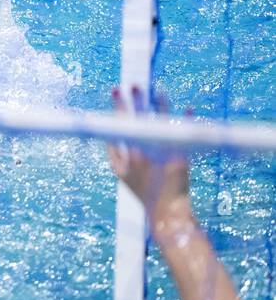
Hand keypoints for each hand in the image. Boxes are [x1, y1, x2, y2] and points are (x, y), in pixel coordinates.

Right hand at [106, 86, 190, 221]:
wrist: (165, 215)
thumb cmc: (144, 193)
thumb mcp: (123, 175)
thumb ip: (116, 155)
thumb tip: (111, 134)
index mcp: (121, 161)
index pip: (116, 129)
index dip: (117, 108)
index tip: (117, 90)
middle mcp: (137, 157)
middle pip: (133, 124)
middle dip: (131, 102)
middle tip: (131, 85)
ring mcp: (157, 159)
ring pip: (156, 127)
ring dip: (158, 106)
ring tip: (158, 90)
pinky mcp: (177, 162)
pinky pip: (181, 137)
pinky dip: (186, 122)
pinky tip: (189, 108)